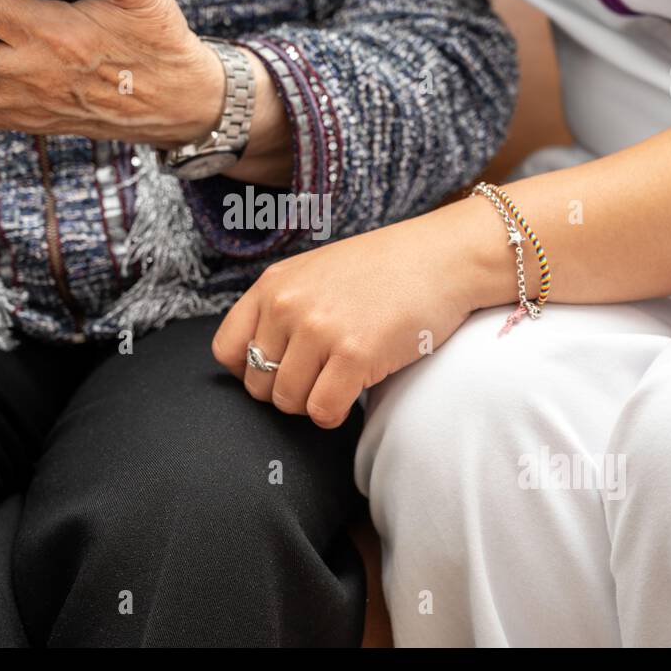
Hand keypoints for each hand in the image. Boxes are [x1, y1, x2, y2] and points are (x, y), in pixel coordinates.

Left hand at [212, 197, 507, 426]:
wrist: (443, 257)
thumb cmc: (386, 269)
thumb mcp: (317, 273)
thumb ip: (283, 308)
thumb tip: (258, 363)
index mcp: (273, 285)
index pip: (226, 350)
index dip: (251, 371)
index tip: (280, 371)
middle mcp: (287, 306)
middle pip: (258, 385)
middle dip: (289, 390)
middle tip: (323, 376)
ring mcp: (319, 330)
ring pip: (289, 402)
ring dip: (315, 402)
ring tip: (342, 379)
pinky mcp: (353, 355)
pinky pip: (323, 411)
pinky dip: (338, 413)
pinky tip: (357, 390)